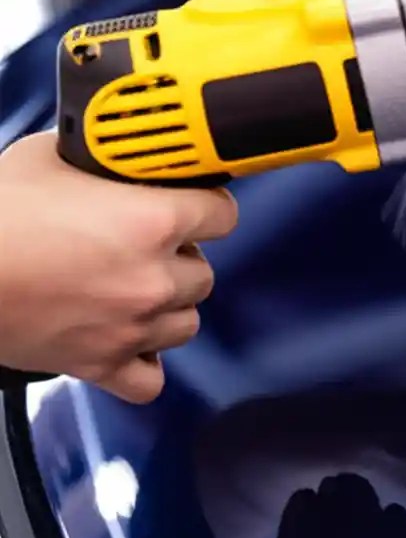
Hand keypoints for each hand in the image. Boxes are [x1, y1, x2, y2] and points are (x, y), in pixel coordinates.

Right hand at [0, 132, 237, 402]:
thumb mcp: (51, 157)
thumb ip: (104, 162)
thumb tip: (123, 156)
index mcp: (155, 220)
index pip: (223, 215)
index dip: (206, 207)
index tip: (192, 206)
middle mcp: (153, 277)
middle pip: (204, 273)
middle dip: (178, 259)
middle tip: (144, 248)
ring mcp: (130, 326)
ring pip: (186, 323)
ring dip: (166, 307)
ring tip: (132, 290)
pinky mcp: (99, 364)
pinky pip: (149, 381)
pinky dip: (143, 363)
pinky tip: (127, 341)